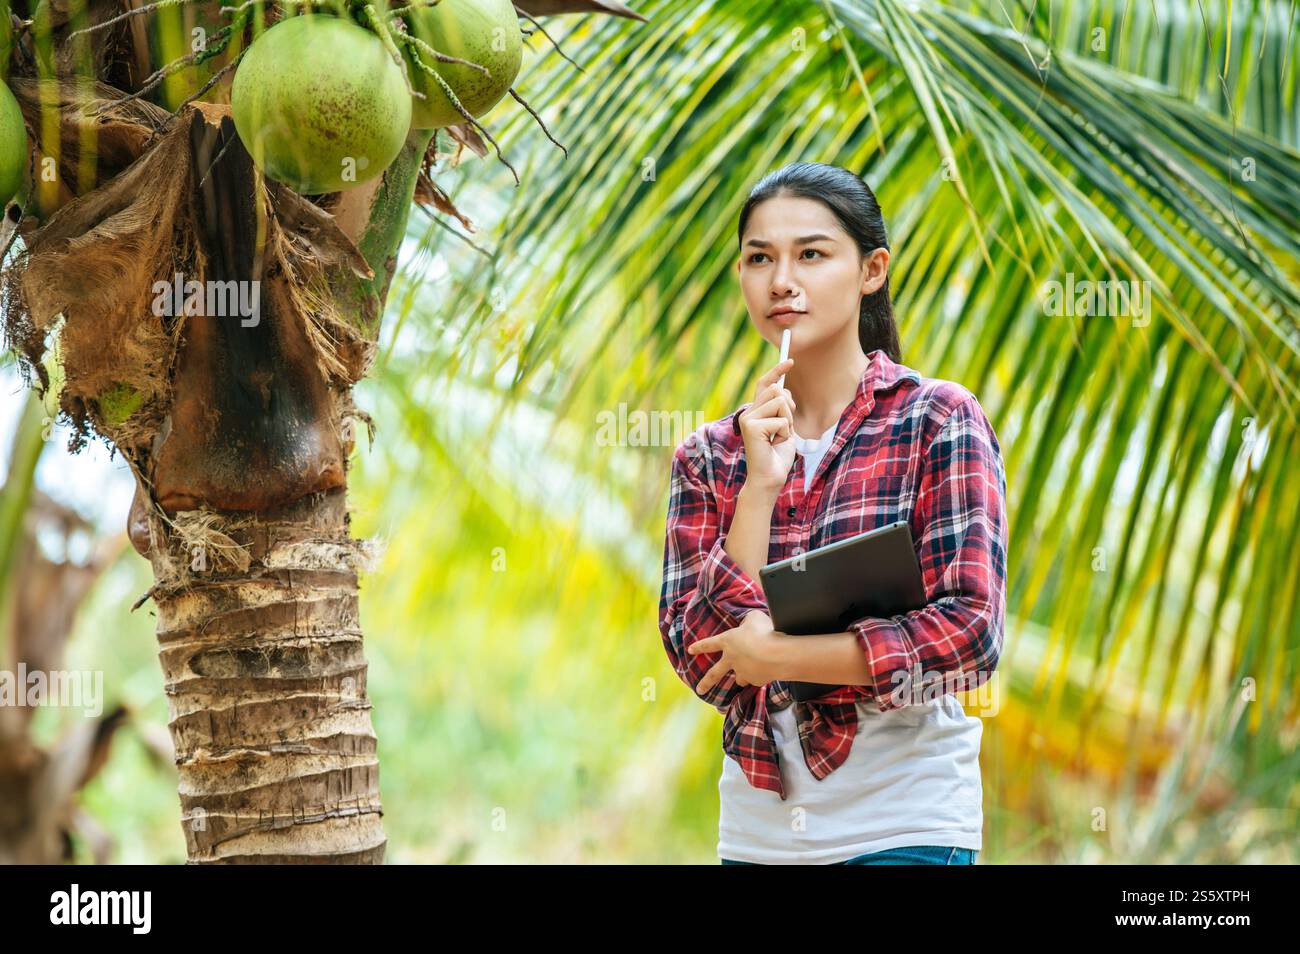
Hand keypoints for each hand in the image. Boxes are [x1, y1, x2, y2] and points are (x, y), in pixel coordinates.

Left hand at [688, 610, 786, 695]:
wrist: (776, 654)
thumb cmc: (764, 632)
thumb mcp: (754, 618)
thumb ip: (748, 620)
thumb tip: (749, 623)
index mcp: (728, 641)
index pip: (709, 644)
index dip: (699, 646)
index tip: (690, 650)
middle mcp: (732, 659)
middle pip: (714, 674)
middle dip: (706, 683)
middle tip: (699, 690)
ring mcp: (743, 672)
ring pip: (740, 679)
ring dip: (743, 677)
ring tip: (750, 672)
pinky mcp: (756, 681)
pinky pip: (758, 679)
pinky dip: (762, 675)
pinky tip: (770, 670)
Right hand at [737, 357, 796, 495]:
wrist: (769, 479)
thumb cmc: (777, 456)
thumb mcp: (784, 427)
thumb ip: (782, 409)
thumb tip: (782, 388)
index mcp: (755, 412)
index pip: (765, 384)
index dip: (777, 370)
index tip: (791, 360)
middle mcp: (748, 413)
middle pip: (776, 390)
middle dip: (789, 408)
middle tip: (784, 429)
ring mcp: (747, 419)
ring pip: (780, 403)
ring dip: (787, 422)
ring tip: (778, 438)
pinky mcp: (751, 427)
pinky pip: (781, 420)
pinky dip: (785, 434)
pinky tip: (775, 445)